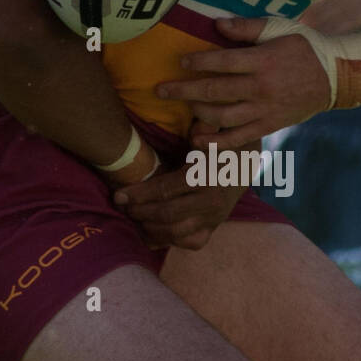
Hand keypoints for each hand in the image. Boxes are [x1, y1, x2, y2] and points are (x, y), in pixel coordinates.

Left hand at [108, 137, 251, 249]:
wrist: (243, 169)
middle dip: (139, 212)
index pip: (166, 190)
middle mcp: (210, 202)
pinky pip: (188, 242)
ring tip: (132, 218)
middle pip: (167, 214)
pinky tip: (149, 232)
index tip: (118, 196)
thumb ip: (197, 131)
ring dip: (149, 228)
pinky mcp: (212, 230)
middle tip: (121, 207)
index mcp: (205, 177)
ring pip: (176, 232)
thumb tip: (193, 118)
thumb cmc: (215, 149)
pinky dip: (166, 240)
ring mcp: (213, 220)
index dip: (139, 194)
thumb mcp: (206, 138)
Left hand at [154, 15, 330, 148]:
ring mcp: (265, 110)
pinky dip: (217, 143)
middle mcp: (261, 88)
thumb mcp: (280, 28)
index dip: (198, 62)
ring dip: (198, 114)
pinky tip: (198, 142)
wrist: (336, 76)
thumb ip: (247, 28)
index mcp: (263, 61)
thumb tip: (216, 25)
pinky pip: (239, 138)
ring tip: (184, 107)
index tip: (180, 62)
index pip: (223, 63)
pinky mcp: (270, 125)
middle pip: (215, 92)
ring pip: (223, 117)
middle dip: (183, 90)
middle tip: (160, 90)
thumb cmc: (304, 47)